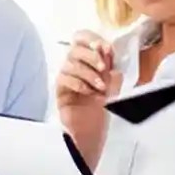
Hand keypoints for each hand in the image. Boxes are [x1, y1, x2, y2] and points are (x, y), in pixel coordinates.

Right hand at [56, 30, 123, 167]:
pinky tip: (90, 93)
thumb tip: (109, 54)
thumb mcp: (114, 88)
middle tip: (104, 67)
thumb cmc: (103, 111)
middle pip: (75, 48)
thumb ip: (111, 71)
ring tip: (100, 87)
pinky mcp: (60, 91)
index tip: (106, 48)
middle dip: (92, 55)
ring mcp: (66, 78)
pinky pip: (64, 78)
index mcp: (90, 62)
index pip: (83, 39)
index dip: (93, 39)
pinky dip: (79, 83)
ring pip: (70, 63)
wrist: (94, 135)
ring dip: (88, 73)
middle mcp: (76, 67)